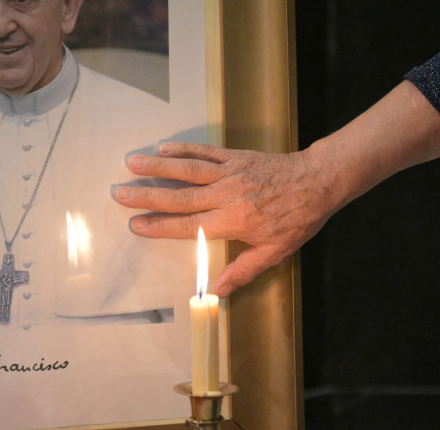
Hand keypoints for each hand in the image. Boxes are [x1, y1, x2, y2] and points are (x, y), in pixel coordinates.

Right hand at [114, 142, 338, 296]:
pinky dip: (184, 149)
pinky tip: (164, 147)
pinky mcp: (237, 156)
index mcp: (234, 220)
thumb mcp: (274, 252)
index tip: (136, 225)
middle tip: (119, 193)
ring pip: (188, 169)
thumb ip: (243, 270)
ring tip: (131, 163)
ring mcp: (231, 172)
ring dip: (158, 166)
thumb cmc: (298, 219)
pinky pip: (206, 152)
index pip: (189, 225)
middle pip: (180, 196)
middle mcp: (228, 194)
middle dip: (147, 195)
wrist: (319, 181)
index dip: (160, 226)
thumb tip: (217, 292)